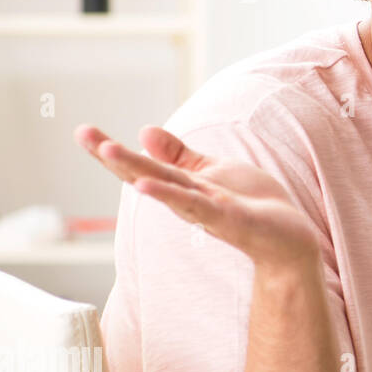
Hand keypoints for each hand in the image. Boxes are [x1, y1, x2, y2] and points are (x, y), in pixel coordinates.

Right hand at [74, 123, 320, 269]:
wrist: (288, 240)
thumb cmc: (251, 204)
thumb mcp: (213, 171)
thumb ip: (179, 155)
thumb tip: (143, 131)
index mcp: (183, 186)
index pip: (142, 166)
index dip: (113, 151)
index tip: (82, 131)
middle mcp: (188, 199)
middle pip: (145, 174)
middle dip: (114, 156)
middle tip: (82, 134)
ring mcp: (207, 210)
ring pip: (167, 188)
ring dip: (138, 170)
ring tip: (107, 150)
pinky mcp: (230, 219)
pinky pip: (198, 206)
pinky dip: (173, 196)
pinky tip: (148, 186)